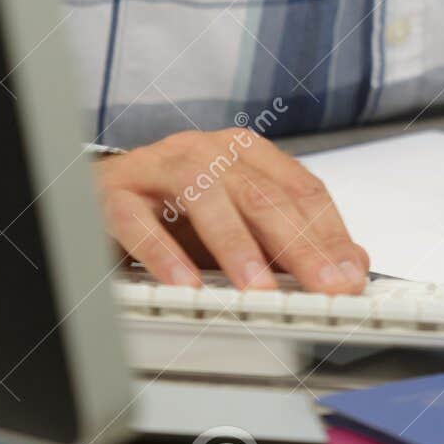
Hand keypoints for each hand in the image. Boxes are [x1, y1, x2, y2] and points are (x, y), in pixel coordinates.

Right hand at [93, 129, 369, 293]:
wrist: (90, 198)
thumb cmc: (171, 213)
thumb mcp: (238, 230)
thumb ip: (292, 243)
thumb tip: (353, 264)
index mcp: (244, 154)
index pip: (300, 189)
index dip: (329, 234)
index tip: (349, 278)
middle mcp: (205, 151)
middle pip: (261, 194)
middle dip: (298, 245)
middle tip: (322, 289)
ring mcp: (157, 168)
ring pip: (205, 193)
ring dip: (235, 244)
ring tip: (258, 291)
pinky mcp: (113, 194)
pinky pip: (138, 221)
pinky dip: (163, 253)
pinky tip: (184, 285)